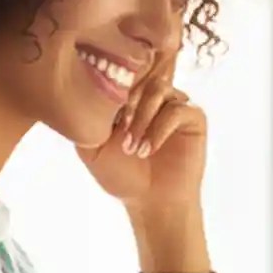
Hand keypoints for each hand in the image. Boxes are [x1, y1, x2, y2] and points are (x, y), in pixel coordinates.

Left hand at [76, 48, 205, 208]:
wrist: (151, 201)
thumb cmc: (122, 175)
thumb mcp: (91, 145)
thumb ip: (85, 117)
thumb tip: (79, 89)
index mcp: (129, 96)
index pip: (122, 71)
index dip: (113, 84)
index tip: (105, 117)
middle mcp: (153, 95)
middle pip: (140, 74)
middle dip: (126, 103)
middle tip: (119, 133)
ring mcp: (175, 103)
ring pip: (159, 89)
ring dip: (141, 117)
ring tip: (132, 147)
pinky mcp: (194, 117)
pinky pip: (177, 110)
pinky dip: (159, 129)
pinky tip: (148, 149)